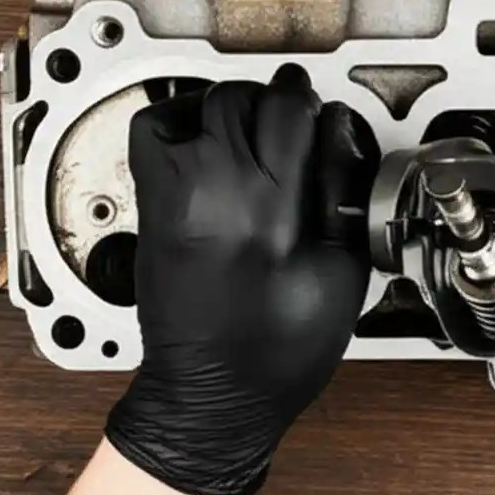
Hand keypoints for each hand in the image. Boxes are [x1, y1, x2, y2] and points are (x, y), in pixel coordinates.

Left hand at [105, 65, 379, 494]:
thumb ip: (344, 196)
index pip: (291, 110)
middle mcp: (213, 190)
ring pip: (200, 105)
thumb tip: (340, 137)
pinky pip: (155, 133)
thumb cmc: (278, 351)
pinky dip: (181, 122)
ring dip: (234, 110)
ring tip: (256, 137)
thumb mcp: (342, 275)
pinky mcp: (150, 205)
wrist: (211, 394)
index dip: (315, 107)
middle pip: (244, 99)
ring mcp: (172, 194)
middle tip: (295, 129)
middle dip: (276, 104)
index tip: (324, 117)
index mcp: (270, 209)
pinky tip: (207, 144)